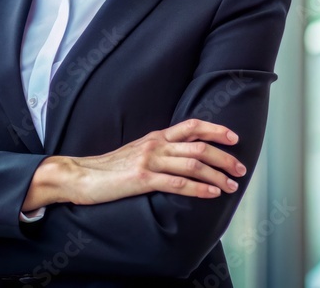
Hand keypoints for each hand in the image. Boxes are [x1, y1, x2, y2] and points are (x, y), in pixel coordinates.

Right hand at [64, 118, 246, 205]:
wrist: (80, 175)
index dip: (215, 130)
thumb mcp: (136, 152)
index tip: (234, 138)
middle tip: (240, 168)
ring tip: (231, 185)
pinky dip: (199, 188)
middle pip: (199, 146)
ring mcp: (149, 161)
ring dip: (217, 175)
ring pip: (193, 164)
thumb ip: (158, 151)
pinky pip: (177, 183)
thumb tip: (181, 156)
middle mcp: (155, 145)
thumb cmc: (109, 168)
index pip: (192, 126)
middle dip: (224, 157)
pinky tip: (212, 193)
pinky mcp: (142, 179)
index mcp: (155, 137)